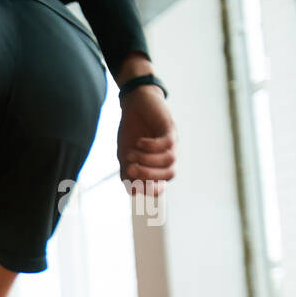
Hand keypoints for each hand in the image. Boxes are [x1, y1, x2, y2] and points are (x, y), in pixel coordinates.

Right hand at [116, 78, 176, 196]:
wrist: (134, 104)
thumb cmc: (131, 130)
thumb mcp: (124, 155)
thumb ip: (128, 172)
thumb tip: (132, 192)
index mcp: (158, 164)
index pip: (163, 183)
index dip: (154, 190)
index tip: (138, 189)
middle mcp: (168, 154)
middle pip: (170, 174)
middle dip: (149, 175)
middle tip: (130, 168)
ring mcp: (171, 142)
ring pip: (169, 160)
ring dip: (147, 160)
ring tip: (131, 153)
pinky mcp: (170, 128)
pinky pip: (167, 143)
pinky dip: (151, 146)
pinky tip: (140, 141)